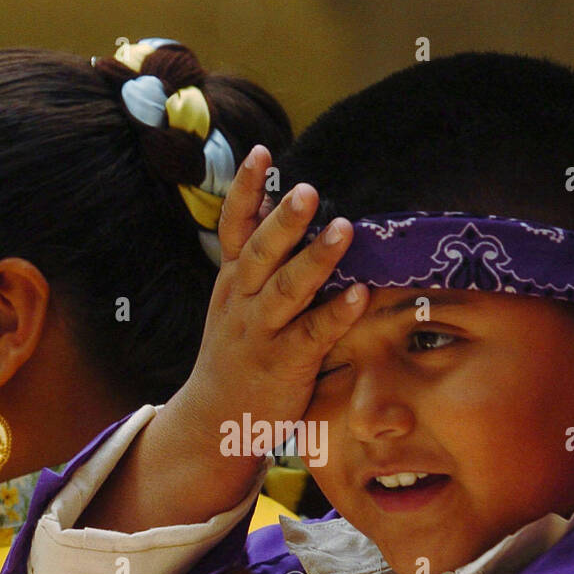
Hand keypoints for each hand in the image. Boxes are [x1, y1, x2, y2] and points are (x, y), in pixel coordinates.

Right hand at [170, 144, 369, 454]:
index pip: (235, 227)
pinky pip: (313, 334)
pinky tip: (360, 294)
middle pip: (261, 253)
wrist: (213, 421)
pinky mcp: (283, 364)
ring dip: (316, 259)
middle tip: (308, 189)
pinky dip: (336, 312)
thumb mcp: (236, 302)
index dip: (247, 189)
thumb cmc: (236, 355)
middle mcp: (244, 302)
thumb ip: (256, 259)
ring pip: (287, 290)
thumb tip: (280, 203)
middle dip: (284, 220)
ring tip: (344, 229)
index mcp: (233, 282)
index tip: (262, 151)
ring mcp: (261, 333)